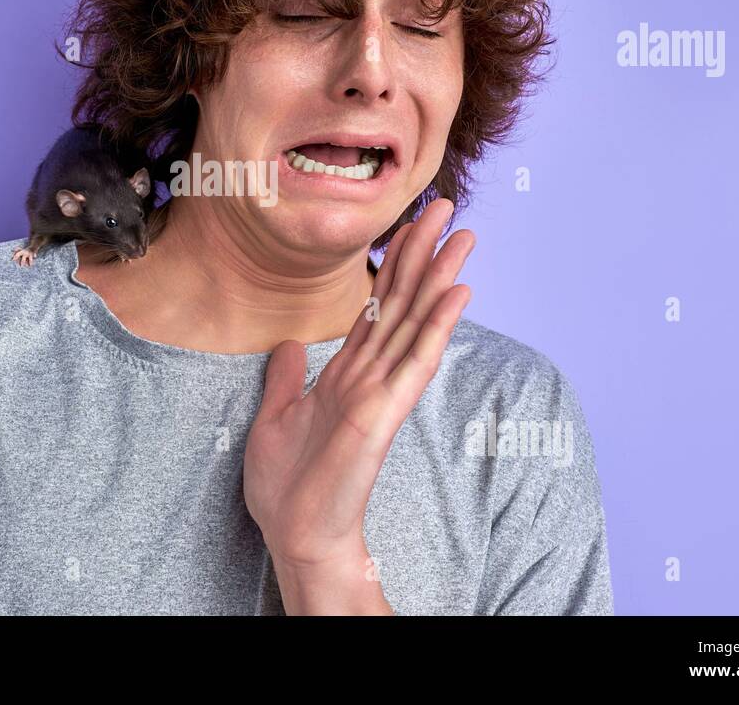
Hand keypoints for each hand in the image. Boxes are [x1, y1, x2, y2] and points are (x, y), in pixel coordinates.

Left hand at [244, 198, 474, 578]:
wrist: (294, 533)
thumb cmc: (287, 486)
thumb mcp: (274, 418)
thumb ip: (287, 380)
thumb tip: (286, 345)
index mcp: (345, 373)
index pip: (376, 306)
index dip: (392, 263)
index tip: (409, 222)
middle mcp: (370, 375)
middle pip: (403, 301)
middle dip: (423, 252)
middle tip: (446, 206)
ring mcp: (382, 392)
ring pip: (416, 321)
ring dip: (440, 276)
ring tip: (463, 234)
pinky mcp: (384, 413)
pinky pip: (415, 361)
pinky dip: (437, 325)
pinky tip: (457, 292)